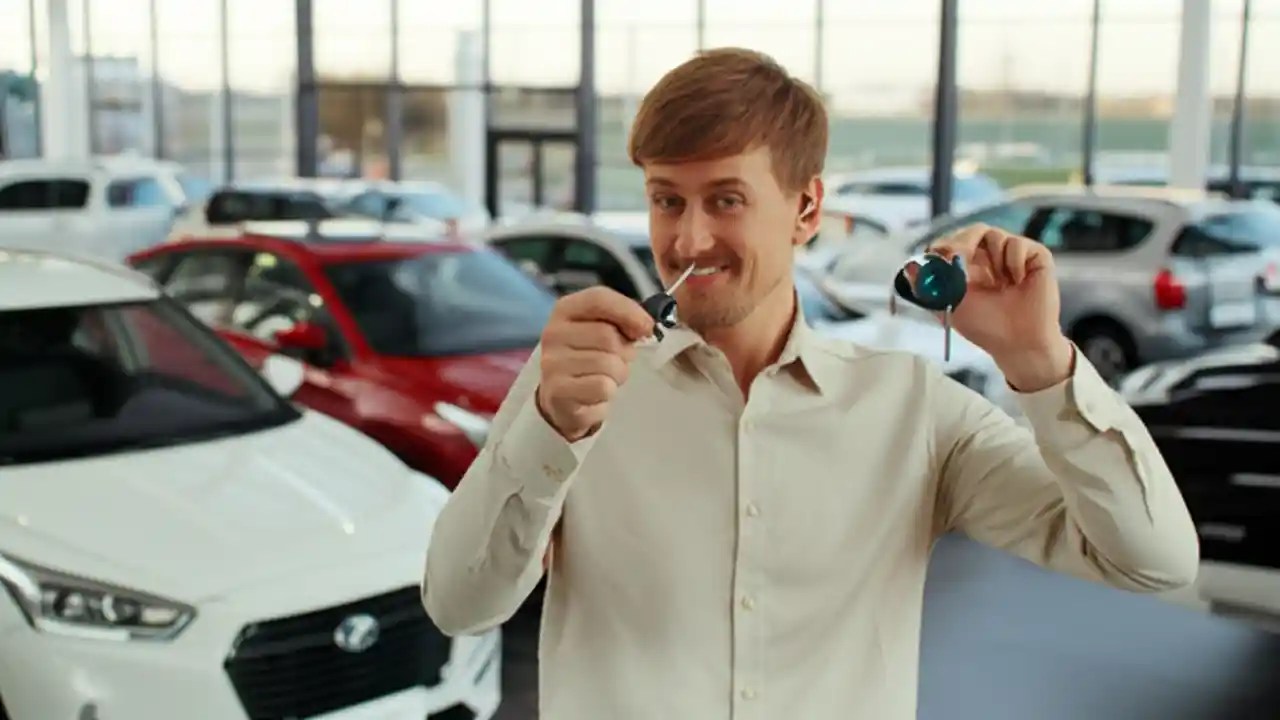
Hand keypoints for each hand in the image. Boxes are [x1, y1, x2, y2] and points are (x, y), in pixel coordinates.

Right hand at [536, 286, 654, 441]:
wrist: (564, 397)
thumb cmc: (590, 358)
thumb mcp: (603, 330)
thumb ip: (622, 319)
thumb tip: (644, 326)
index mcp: (565, 310)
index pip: (598, 298)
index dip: (628, 310)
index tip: (646, 327)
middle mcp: (553, 333)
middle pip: (607, 335)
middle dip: (624, 352)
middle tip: (618, 360)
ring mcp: (552, 363)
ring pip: (608, 363)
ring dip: (618, 374)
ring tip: (606, 376)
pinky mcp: (558, 390)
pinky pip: (602, 387)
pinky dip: (608, 392)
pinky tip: (597, 392)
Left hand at [921, 223, 1073, 390]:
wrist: (1019, 343)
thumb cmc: (986, 327)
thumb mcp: (949, 306)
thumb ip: (929, 286)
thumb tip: (908, 268)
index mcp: (968, 267)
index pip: (953, 241)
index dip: (946, 244)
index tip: (941, 255)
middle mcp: (990, 258)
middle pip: (973, 230)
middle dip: (963, 241)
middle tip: (960, 255)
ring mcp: (1012, 256)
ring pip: (994, 234)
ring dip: (991, 258)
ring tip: (1000, 284)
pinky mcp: (1035, 256)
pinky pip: (1017, 243)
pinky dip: (1013, 262)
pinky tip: (1016, 282)